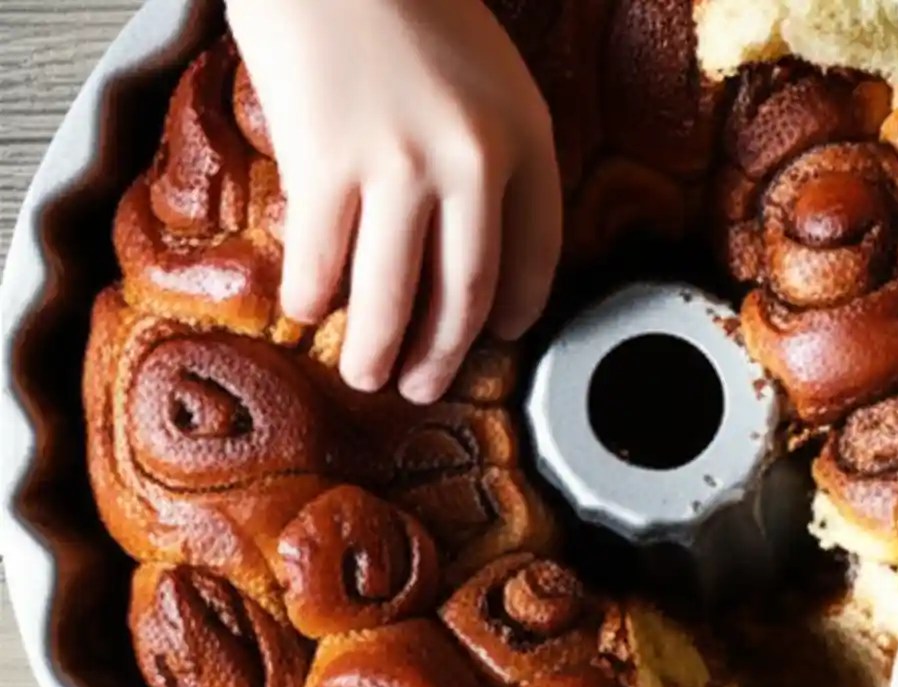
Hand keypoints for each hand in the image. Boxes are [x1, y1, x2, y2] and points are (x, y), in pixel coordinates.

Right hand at [225, 0, 560, 402]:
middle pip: (468, 294)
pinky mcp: (327, 165)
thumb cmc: (408, 8)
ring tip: (370, 377)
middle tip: (425, 388)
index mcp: (526, 138)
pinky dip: (314, 300)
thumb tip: (466, 242)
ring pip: (394, 298)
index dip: (517, 313)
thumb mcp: (490, 77)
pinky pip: (323, 263)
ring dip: (379, 354)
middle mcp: (474, 162)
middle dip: (445, 357)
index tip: (496, 338)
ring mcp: (400, 167)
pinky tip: (310, 313)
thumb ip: (491, 156)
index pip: (538, 257)